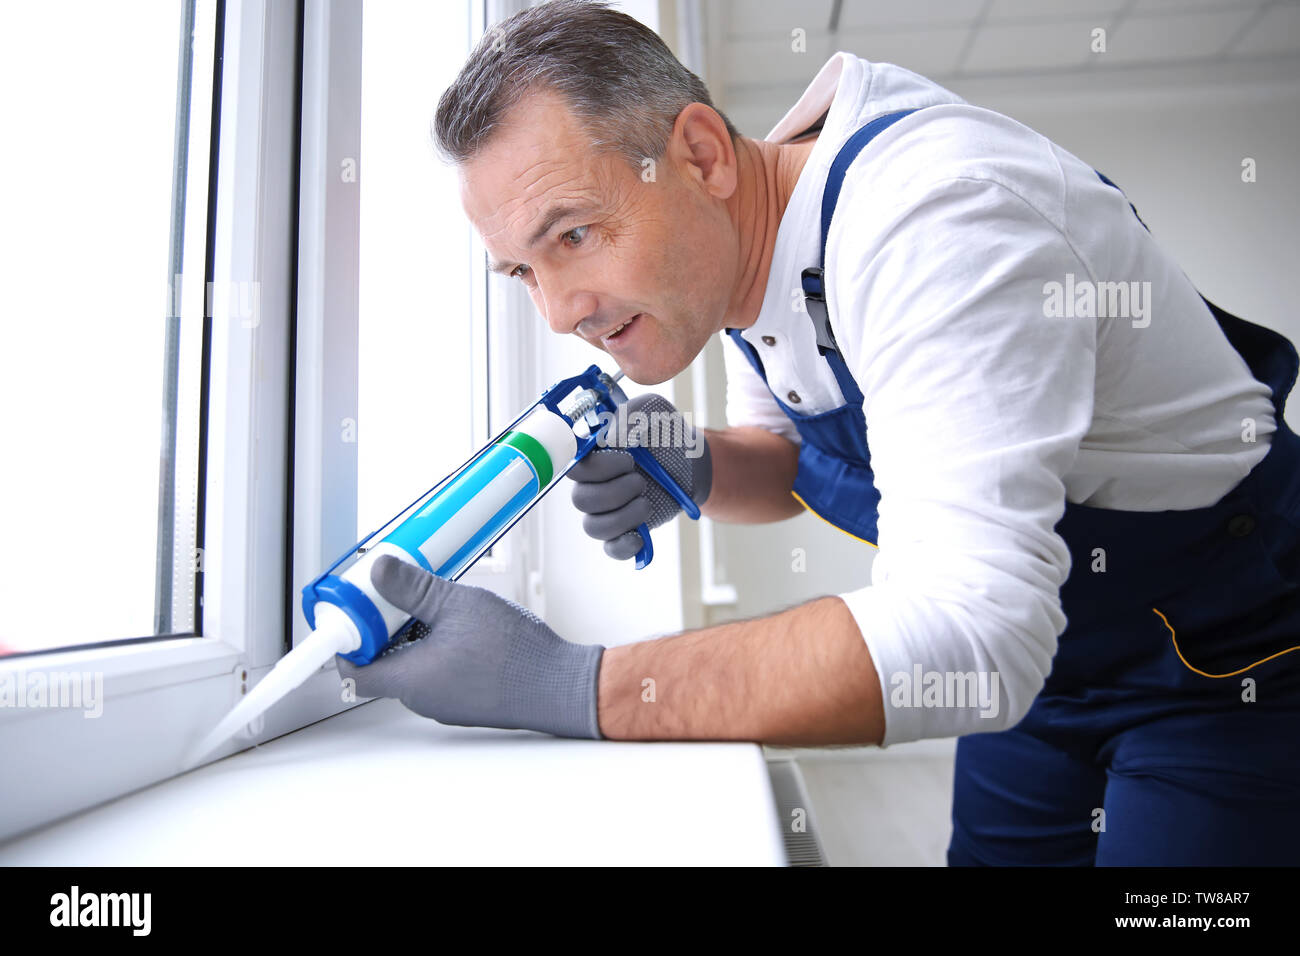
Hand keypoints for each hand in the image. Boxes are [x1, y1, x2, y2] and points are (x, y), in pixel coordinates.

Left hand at [335, 555, 603, 737]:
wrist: (561, 686)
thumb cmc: (515, 655)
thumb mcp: (457, 605)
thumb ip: (413, 589)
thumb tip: (380, 573)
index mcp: (410, 680)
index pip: (354, 668)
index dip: (347, 639)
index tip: (352, 613)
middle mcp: (423, 698)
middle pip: (384, 662)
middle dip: (386, 627)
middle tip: (398, 596)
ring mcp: (447, 702)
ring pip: (415, 665)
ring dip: (417, 635)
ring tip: (439, 606)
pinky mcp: (468, 700)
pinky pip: (440, 673)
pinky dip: (440, 648)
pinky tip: (463, 626)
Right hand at [566, 393, 711, 559]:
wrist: (691, 461)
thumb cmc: (665, 433)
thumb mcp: (652, 412)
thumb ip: (630, 416)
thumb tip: (609, 438)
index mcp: (593, 456)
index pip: (574, 468)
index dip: (598, 468)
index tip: (629, 459)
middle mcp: (592, 485)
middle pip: (581, 500)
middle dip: (615, 492)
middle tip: (641, 481)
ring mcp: (606, 510)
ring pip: (594, 526)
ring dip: (622, 517)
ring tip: (646, 503)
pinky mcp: (623, 530)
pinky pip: (611, 548)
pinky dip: (624, 545)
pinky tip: (640, 535)